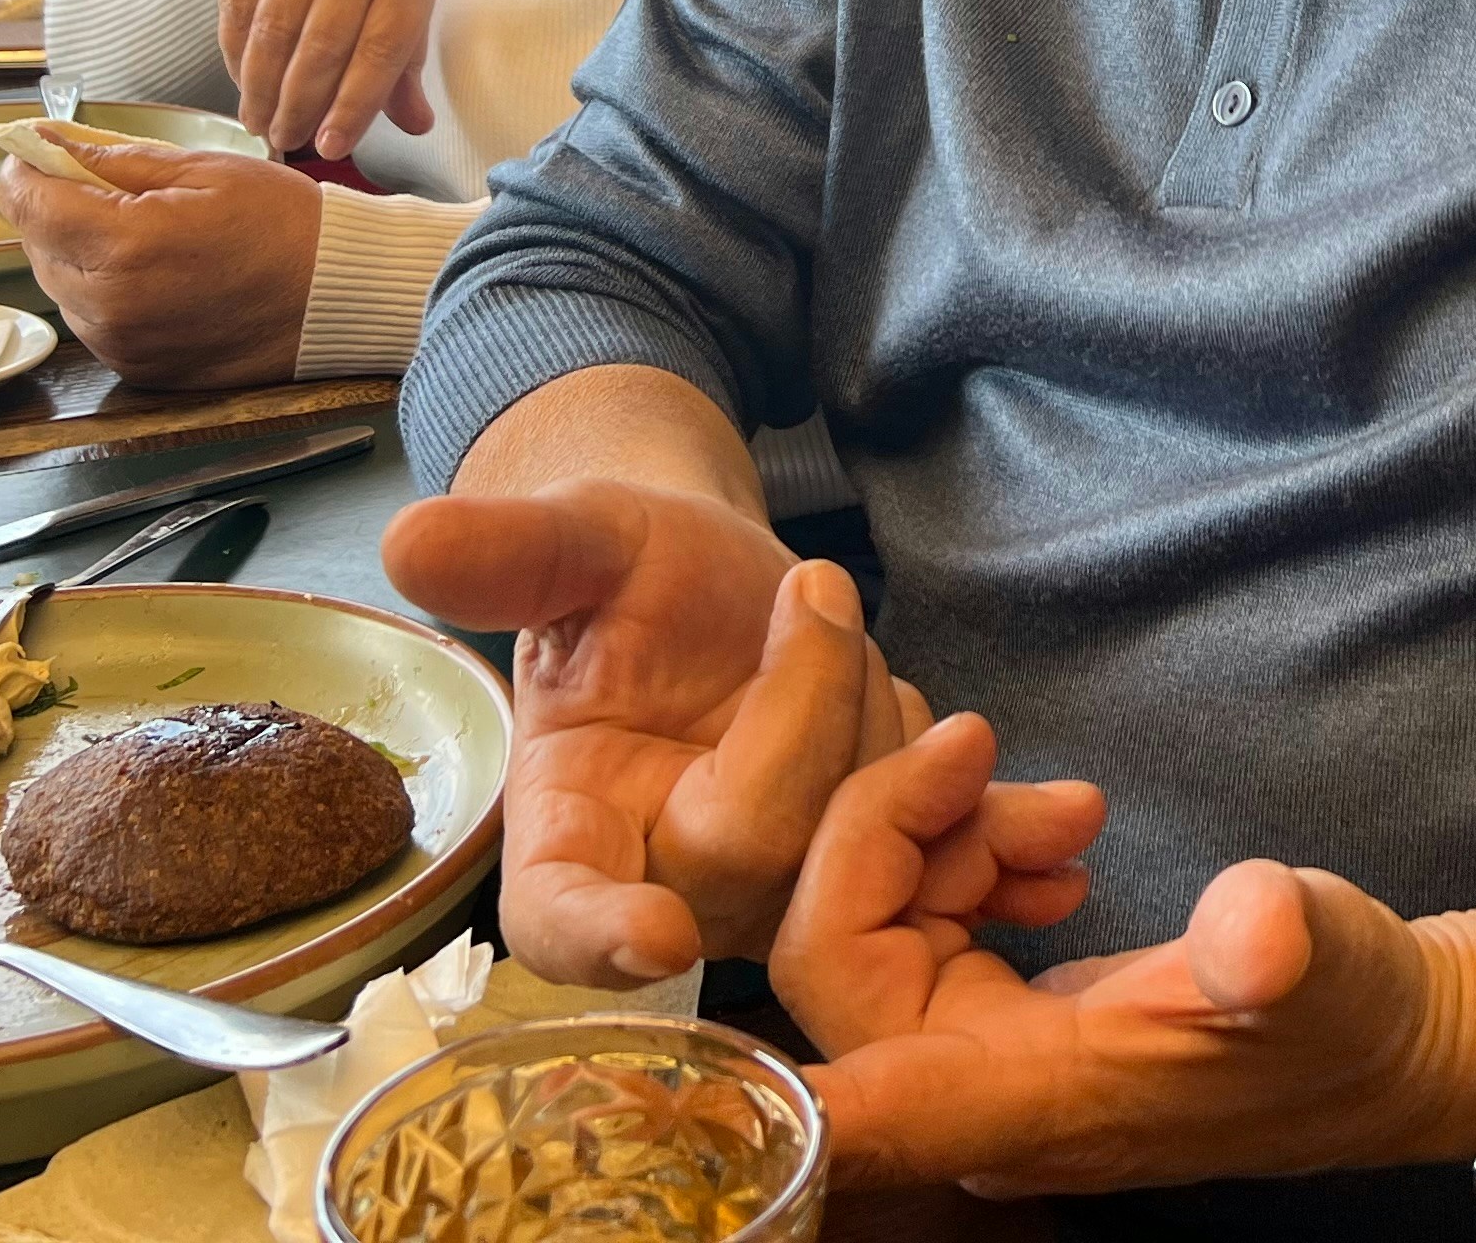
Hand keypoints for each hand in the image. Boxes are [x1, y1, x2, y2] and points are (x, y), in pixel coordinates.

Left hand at [0, 139, 316, 386]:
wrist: (337, 296)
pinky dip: (105, 290)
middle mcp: (109, 306)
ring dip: (80, 252)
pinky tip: (155, 271)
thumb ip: (113, 158)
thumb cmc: (282, 223)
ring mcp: (120, 344)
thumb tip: (47, 142)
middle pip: (36, 244)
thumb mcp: (202, 168)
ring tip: (143, 232)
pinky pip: (91, 319)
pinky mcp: (135, 368)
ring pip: (60, 283)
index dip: (27, 166)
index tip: (44, 149)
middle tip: (112, 186)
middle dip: (60, 208)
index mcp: (123, 246)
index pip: (26, 201)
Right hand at [218, 0, 436, 157]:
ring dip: (262, 88)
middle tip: (287, 140)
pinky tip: (243, 82)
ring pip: (274, 29)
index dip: (354, 106)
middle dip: (300, 105)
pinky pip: (238, 6)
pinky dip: (237, 53)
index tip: (331, 148)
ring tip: (260, 123)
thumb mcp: (407, 3)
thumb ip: (404, 68)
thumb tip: (416, 126)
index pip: (380, 50)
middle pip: (322, 44)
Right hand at [384, 489, 955, 982]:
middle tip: (814, 591)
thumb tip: (411, 536)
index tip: (652, 934)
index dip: (602, 939)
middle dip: (804, 712)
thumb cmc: (624, 563)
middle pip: (755, 848)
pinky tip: (1064, 825)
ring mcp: (784, 878)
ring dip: (913, 771)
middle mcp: (675, 874)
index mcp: (574, 820)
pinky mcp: (872, 857)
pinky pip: (942, 872)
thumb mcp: (574, 539)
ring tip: (905, 668)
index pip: (564, 914)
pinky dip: (1004, 847)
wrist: (707, 574)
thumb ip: (509, 553)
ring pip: (861, 847)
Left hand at [773, 719, 1475, 1195]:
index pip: (851, 1106)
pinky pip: (912, 917)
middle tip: (990, 746)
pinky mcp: (989, 1016)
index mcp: (1026, 1105)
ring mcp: (975, 1055)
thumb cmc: (1349, 1015)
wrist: (1380, 1038)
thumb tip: (1253, 932)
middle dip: (893, 828)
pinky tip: (1053, 841)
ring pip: (865, 920)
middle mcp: (975, 1095)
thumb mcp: (1328, 963)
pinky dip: (961, 852)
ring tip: (1068, 806)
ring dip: (939, 829)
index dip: (766, 1064)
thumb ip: (1277, 951)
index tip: (725, 953)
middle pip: (831, 958)